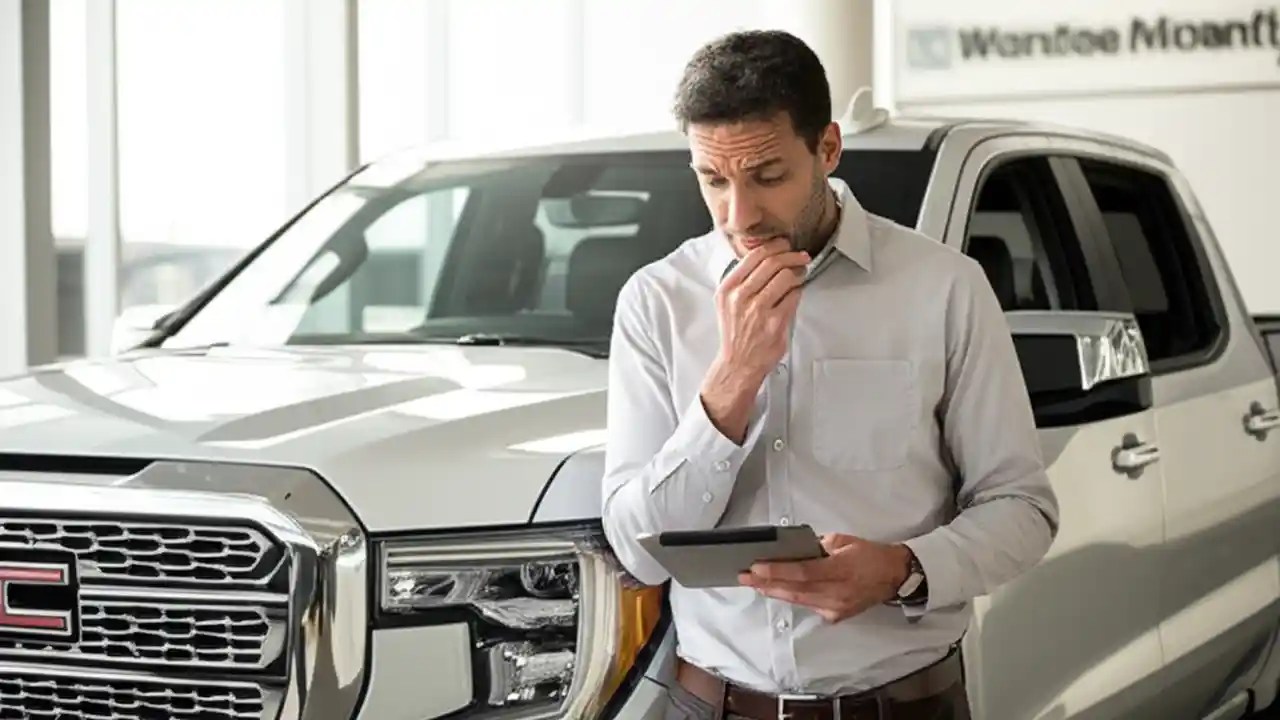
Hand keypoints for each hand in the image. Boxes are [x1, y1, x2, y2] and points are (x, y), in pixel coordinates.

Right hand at [715, 239, 808, 377]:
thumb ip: (741, 280)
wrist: (738, 363)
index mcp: (728, 288)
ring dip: (798, 271)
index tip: (784, 245)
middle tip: (800, 256)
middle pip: (772, 263)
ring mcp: (758, 310)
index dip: (775, 246)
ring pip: (785, 277)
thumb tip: (767, 257)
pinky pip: (793, 296)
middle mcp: (740, 297)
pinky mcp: (775, 322)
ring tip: (801, 272)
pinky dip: (798, 290)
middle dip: (791, 255)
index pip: (754, 256)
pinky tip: (797, 292)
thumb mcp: (727, 303)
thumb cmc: (735, 333)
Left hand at [738, 534, 911, 622]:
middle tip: (743, 577)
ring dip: (774, 591)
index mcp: (841, 569)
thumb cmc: (870, 554)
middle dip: (766, 583)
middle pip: (795, 589)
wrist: (894, 576)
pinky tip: (776, 591)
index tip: (756, 567)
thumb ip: (819, 545)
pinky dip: (792, 597)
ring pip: (798, 600)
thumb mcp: (846, 540)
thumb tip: (796, 549)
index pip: (802, 572)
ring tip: (754, 583)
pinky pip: (808, 605)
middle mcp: (837, 592)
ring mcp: (836, 607)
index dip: (777, 571)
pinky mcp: (836, 616)